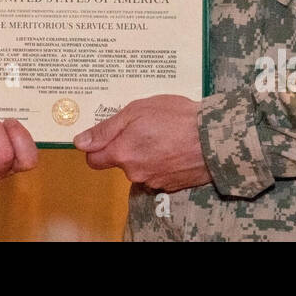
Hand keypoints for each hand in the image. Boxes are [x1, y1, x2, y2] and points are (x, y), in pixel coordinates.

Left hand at [74, 95, 211, 191]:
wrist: (214, 138)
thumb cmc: (176, 118)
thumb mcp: (137, 110)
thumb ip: (106, 128)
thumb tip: (81, 142)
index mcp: (121, 153)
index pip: (93, 159)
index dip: (98, 145)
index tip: (108, 133)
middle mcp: (134, 172)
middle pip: (118, 162)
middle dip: (125, 146)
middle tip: (144, 127)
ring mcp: (153, 180)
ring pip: (139, 167)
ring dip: (145, 154)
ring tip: (164, 134)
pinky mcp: (170, 186)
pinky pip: (157, 173)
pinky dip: (161, 162)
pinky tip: (174, 147)